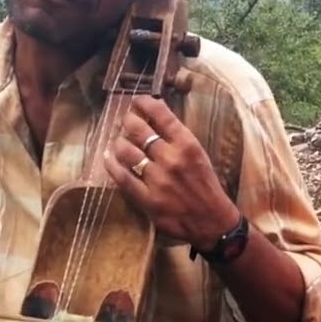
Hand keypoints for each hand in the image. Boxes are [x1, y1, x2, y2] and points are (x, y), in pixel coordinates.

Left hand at [103, 94, 240, 249]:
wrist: (212, 220)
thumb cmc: (206, 185)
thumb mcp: (198, 155)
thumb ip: (178, 138)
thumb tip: (156, 118)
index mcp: (187, 145)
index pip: (162, 115)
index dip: (145, 103)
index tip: (138, 101)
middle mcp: (171, 159)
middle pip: (138, 130)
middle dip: (128, 120)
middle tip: (126, 120)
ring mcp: (157, 179)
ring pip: (126, 151)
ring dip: (119, 142)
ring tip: (119, 141)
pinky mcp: (147, 198)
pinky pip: (122, 177)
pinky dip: (112, 164)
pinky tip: (109, 158)